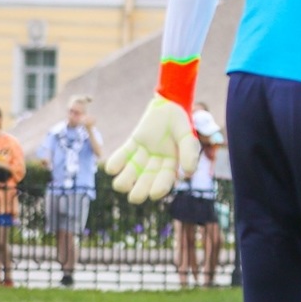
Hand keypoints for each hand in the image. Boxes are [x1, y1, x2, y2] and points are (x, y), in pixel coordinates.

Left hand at [105, 59, 201, 204]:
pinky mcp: (132, 144)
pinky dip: (115, 163)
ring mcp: (143, 153)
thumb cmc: (181, 120)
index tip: (154, 194)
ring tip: (120, 185)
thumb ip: (189, 151)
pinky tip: (111, 168)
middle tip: (134, 197)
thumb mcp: (187, 135)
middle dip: (139, 191)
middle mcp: (157, 161)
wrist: (169, 103)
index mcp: (172, 162)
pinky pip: (122, 155)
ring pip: (131, 172)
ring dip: (124, 180)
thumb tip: (188, 173)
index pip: (165, 180)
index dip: (160, 188)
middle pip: (146, 181)